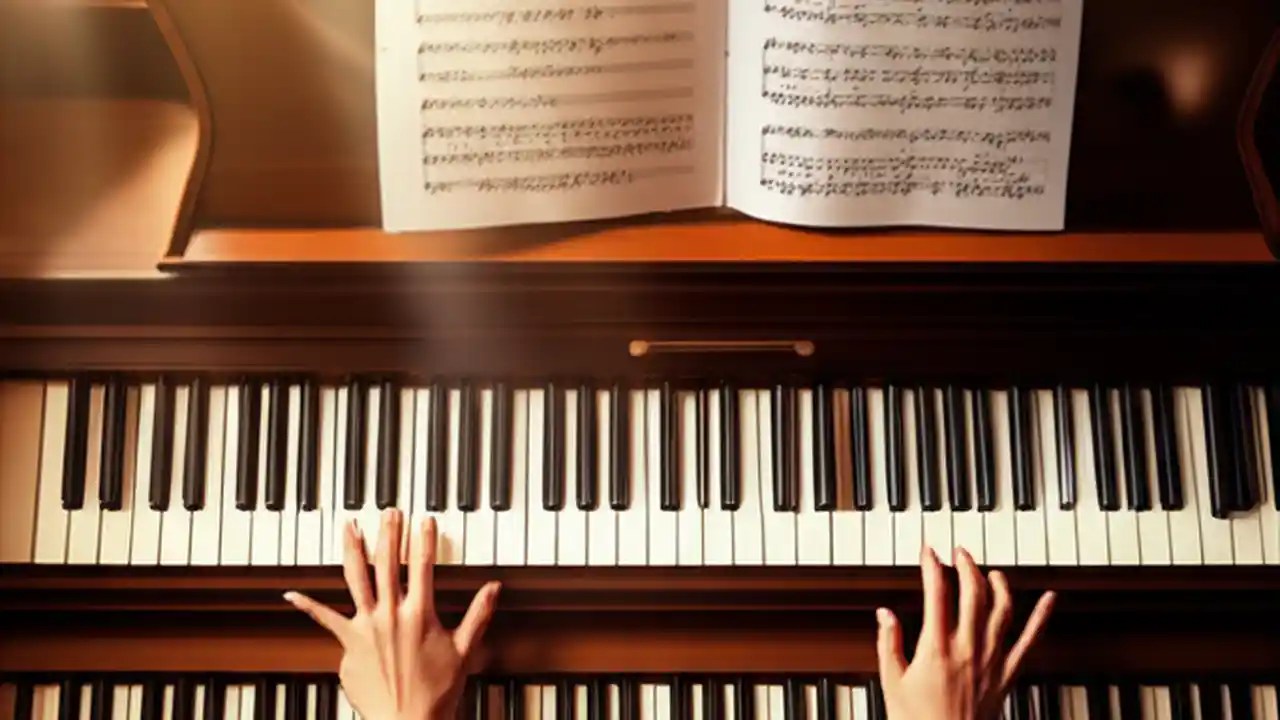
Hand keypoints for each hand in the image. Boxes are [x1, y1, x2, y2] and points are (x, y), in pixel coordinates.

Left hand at [284, 510, 500, 719]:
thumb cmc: (436, 692)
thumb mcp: (465, 651)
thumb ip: (478, 615)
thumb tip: (494, 587)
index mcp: (420, 615)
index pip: (423, 566)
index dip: (424, 540)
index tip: (425, 520)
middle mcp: (390, 615)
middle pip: (387, 564)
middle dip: (389, 534)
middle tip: (389, 512)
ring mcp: (366, 628)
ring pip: (356, 579)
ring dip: (353, 550)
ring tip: (350, 527)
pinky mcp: (349, 644)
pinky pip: (325, 620)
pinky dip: (308, 605)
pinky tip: (292, 593)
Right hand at [876, 547, 1054, 719]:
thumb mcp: (892, 681)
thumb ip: (889, 643)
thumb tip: (885, 614)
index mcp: (936, 648)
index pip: (935, 593)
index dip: (931, 566)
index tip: (928, 552)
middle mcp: (967, 649)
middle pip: (973, 593)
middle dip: (966, 566)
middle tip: (959, 553)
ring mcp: (991, 660)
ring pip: (1002, 609)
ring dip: (997, 583)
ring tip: (990, 571)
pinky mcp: (1007, 674)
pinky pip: (1030, 640)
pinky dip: (1042, 617)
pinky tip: (1049, 598)